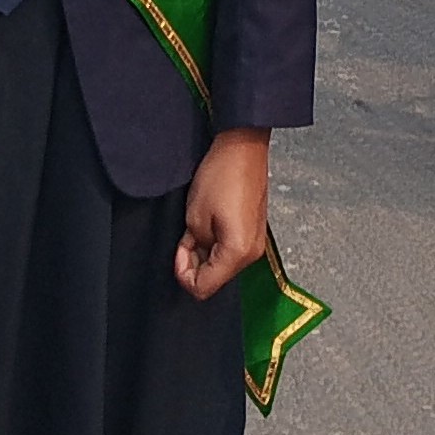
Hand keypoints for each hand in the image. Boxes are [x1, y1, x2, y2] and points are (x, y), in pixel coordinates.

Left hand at [175, 128, 271, 300]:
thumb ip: (192, 247)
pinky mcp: (254, 232)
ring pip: (222, 265)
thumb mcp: (195, 216)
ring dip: (204, 252)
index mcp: (238, 253)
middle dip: (194, 263)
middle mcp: (252, 254)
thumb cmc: (221, 174)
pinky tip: (209, 222)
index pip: (203, 288)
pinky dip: (216, 244)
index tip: (179, 249)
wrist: (243, 146)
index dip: (183, 273)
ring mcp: (256, 243)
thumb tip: (195, 257)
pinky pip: (231, 250)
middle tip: (185, 236)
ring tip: (197, 225)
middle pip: (214, 279)